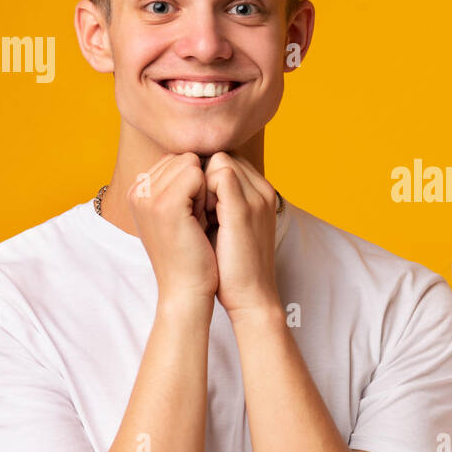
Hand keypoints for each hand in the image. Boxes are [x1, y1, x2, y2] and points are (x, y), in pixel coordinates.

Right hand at [127, 152, 218, 301]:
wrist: (188, 288)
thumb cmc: (192, 251)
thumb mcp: (179, 212)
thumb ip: (178, 183)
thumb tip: (196, 154)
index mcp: (137, 190)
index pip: (177, 158)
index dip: (194, 182)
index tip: (189, 214)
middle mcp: (137, 190)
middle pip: (184, 157)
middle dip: (200, 183)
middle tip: (194, 219)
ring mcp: (148, 196)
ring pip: (191, 163)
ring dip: (204, 190)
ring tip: (196, 220)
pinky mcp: (165, 204)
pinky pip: (197, 174)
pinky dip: (208, 195)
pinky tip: (202, 220)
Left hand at [203, 152, 280, 317]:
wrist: (251, 297)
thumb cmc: (232, 267)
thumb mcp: (226, 226)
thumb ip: (216, 202)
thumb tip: (188, 188)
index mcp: (260, 193)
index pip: (227, 159)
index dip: (204, 173)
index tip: (194, 203)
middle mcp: (263, 189)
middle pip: (223, 154)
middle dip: (201, 174)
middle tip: (193, 208)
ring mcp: (256, 196)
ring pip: (220, 159)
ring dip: (200, 181)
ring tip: (197, 213)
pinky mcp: (245, 206)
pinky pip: (221, 172)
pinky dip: (202, 188)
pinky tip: (197, 214)